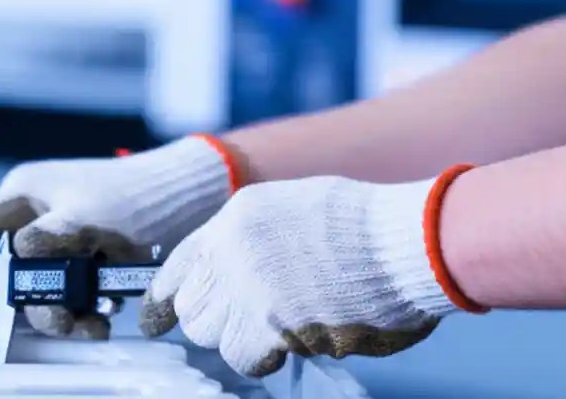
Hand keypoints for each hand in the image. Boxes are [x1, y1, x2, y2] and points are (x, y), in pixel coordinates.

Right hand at [0, 136, 237, 338]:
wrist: (190, 198)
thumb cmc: (135, 196)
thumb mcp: (88, 215)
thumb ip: (50, 236)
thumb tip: (21, 255)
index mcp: (23, 196)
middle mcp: (35, 219)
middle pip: (6, 274)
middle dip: (22, 307)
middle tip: (46, 326)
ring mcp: (60, 242)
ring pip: (41, 291)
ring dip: (58, 314)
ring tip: (86, 327)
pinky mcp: (86, 261)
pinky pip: (71, 295)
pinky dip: (82, 312)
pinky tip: (102, 321)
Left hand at [140, 172, 478, 376]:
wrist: (410, 241)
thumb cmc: (367, 228)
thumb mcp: (291, 208)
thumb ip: (250, 239)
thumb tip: (227, 276)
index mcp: (236, 218)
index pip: (178, 265)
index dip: (164, 299)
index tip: (156, 319)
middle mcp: (233, 250)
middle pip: (192, 309)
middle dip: (215, 323)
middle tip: (250, 325)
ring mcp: (250, 288)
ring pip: (216, 338)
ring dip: (246, 341)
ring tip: (287, 324)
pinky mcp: (273, 323)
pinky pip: (247, 358)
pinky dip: (269, 357)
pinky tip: (299, 337)